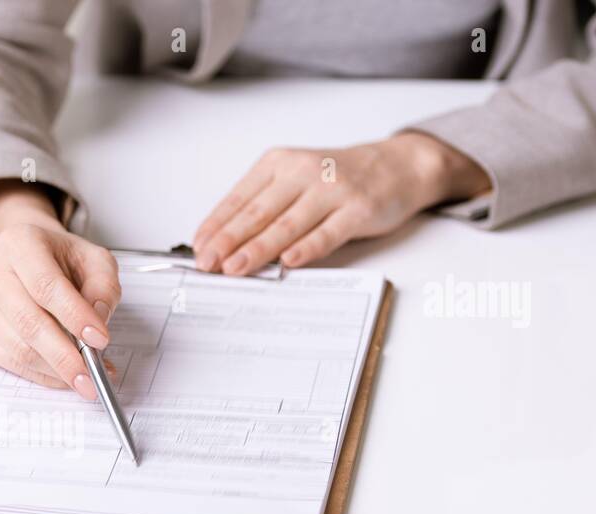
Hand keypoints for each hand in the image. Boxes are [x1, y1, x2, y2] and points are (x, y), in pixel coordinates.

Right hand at [0, 180, 120, 396]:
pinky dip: (41, 375)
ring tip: (84, 376)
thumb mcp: (93, 259)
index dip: (74, 315)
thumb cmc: (59, 258)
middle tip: (92, 376)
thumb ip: (103, 286)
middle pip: (29, 322)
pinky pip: (9, 362)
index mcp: (19, 242)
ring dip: (55, 370)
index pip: (46, 285)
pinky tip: (62, 377)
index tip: (100, 339)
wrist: (24, 255)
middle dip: (65, 355)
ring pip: (18, 348)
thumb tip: (98, 320)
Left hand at [193, 132, 489, 274]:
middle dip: (228, 240)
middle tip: (207, 263)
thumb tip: (223, 241)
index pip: (239, 199)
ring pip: (287, 224)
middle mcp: (302, 172)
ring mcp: (332, 190)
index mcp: (279, 164)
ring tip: (235, 268)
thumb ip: (263, 205)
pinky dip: (307, 247)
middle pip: (258, 212)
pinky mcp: (358, 209)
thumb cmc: (338, 178)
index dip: (216, 225)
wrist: (397, 165)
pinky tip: (288, 261)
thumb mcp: (294, 180)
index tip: (198, 248)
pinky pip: (328, 233)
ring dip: (258, 248)